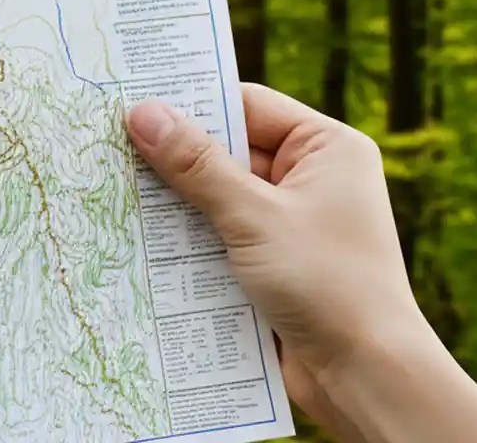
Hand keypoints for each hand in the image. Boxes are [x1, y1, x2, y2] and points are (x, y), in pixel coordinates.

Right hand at [126, 83, 476, 441]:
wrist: (365, 373)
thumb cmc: (325, 282)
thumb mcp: (253, 216)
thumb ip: (195, 165)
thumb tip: (142, 113)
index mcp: (326, 148)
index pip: (247, 106)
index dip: (191, 104)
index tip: (132, 102)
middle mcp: (312, 178)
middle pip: (228, 151)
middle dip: (175, 158)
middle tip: (111, 147)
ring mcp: (292, 222)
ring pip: (218, 196)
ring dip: (176, 203)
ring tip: (115, 192)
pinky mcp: (274, 261)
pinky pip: (220, 235)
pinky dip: (187, 238)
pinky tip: (141, 240)